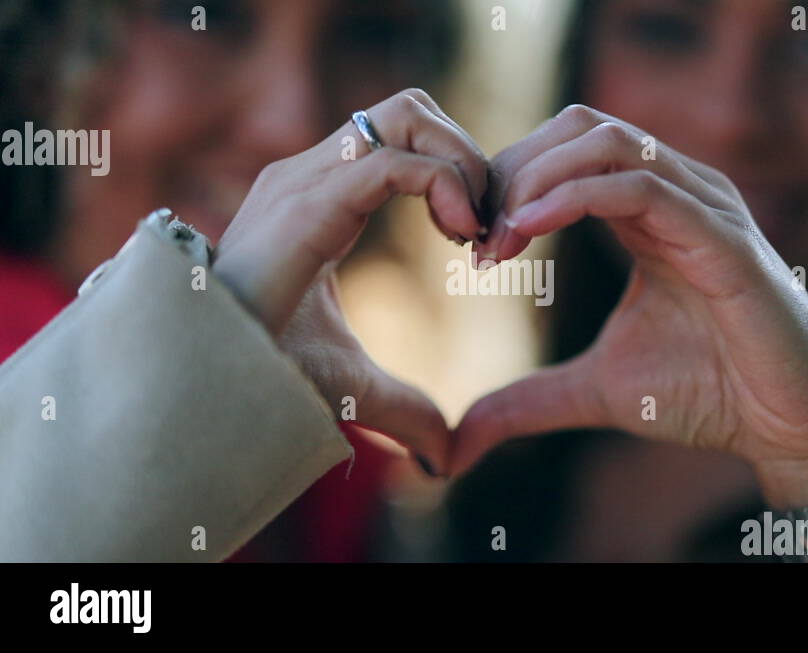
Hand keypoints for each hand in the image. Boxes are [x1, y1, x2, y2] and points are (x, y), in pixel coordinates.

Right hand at [214, 89, 487, 474]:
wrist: (209, 384)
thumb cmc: (267, 373)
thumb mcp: (355, 385)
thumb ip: (405, 408)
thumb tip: (445, 455)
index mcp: (324, 196)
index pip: (405, 138)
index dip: (457, 174)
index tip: (479, 242)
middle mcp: (315, 174)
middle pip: (412, 109)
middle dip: (466, 155)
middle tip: (481, 227)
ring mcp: (308, 180)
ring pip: (408, 115)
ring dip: (461, 164)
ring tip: (470, 231)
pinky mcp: (309, 203)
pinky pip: (396, 162)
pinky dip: (445, 186)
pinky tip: (459, 238)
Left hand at [456, 105, 807, 506]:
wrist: (789, 430)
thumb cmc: (709, 396)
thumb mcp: (596, 391)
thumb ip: (529, 400)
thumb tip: (461, 438)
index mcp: (651, 213)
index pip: (567, 153)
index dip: (510, 185)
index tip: (474, 246)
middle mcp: (680, 194)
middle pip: (580, 127)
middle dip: (514, 171)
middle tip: (477, 235)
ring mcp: (706, 209)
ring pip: (608, 142)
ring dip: (536, 178)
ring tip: (498, 237)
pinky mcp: (724, 239)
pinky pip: (642, 188)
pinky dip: (575, 196)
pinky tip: (527, 229)